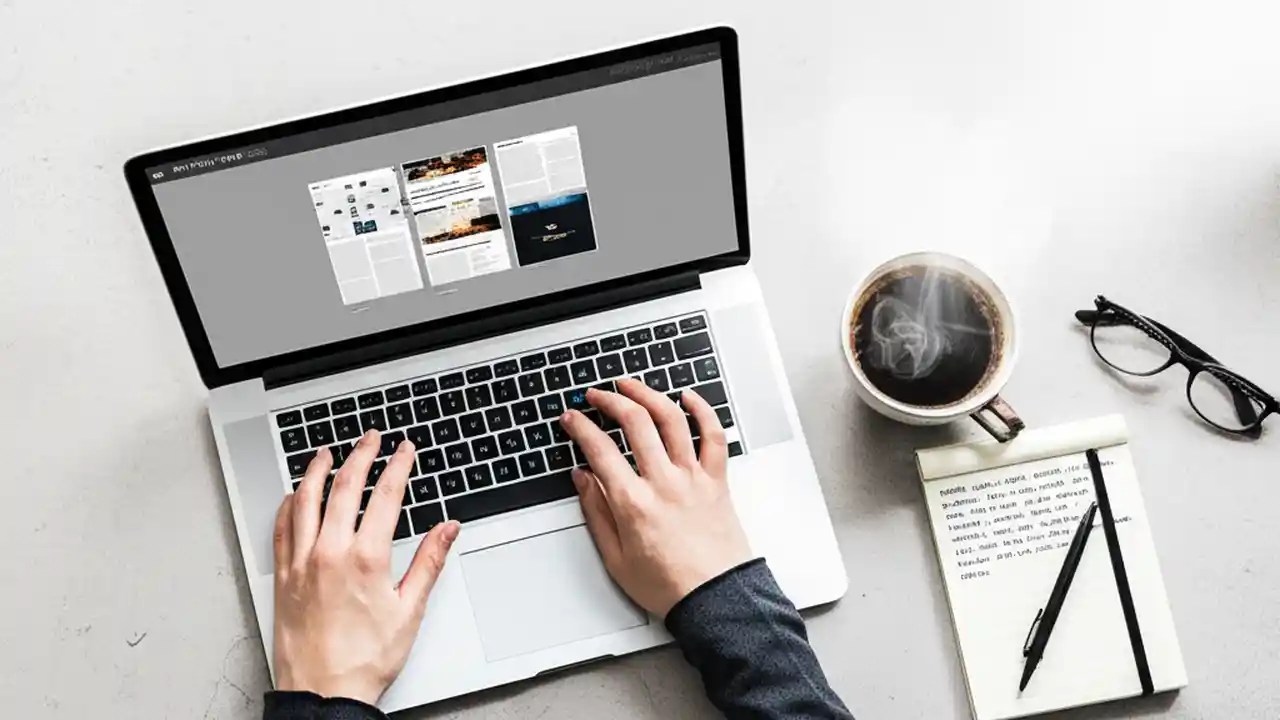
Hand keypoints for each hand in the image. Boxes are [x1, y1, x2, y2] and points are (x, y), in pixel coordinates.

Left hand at [272, 430, 459, 704]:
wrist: (323, 693)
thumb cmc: (365, 660)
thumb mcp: (409, 609)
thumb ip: (429, 562)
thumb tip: (447, 529)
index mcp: (366, 558)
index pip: (385, 495)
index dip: (398, 465)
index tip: (404, 450)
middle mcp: (330, 553)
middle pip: (344, 487)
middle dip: (360, 455)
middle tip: (370, 438)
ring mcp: (301, 563)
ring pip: (305, 500)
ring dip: (316, 471)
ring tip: (326, 453)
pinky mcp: (282, 577)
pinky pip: (280, 529)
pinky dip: (287, 506)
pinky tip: (292, 496)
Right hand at [559, 378, 752, 616]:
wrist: (716, 599)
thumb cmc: (668, 585)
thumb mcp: (615, 558)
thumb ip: (596, 513)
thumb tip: (582, 478)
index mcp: (634, 504)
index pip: (599, 451)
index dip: (580, 428)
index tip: (571, 418)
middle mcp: (664, 483)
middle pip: (635, 423)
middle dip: (610, 401)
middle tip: (596, 395)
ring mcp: (693, 478)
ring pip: (672, 420)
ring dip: (648, 395)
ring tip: (631, 386)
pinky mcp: (717, 481)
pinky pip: (713, 436)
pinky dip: (702, 411)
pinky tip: (688, 397)